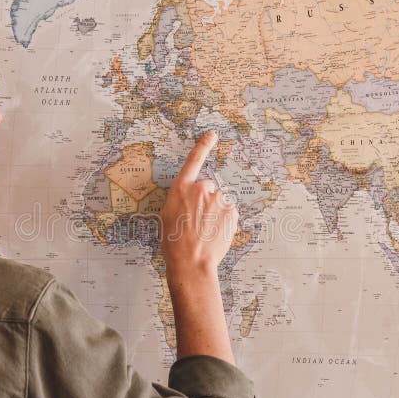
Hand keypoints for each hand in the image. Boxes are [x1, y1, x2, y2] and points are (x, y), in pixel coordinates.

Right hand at [159, 131, 238, 274]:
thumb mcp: (167, 216)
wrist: (191, 262)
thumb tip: (189, 200)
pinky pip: (229, 213)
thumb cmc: (174, 243)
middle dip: (205, 202)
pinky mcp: (231, 212)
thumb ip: (180, 200)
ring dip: (215, 214)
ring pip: (219, 203)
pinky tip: (215, 234)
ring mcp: (218, 200)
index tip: (212, 135)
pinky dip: (224, 222)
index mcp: (181, 189)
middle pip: (207, 189)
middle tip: (197, 222)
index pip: (193, 161)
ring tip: (205, 232)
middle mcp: (201, 189)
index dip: (203, 146)